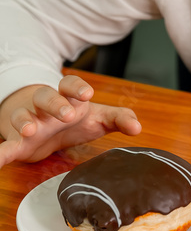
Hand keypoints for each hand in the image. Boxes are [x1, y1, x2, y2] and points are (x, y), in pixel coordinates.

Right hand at [0, 75, 141, 167]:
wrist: (42, 123)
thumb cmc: (73, 117)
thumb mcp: (98, 117)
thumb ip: (119, 119)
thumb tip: (138, 128)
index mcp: (67, 97)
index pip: (70, 84)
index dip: (78, 87)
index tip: (88, 94)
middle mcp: (45, 106)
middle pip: (45, 97)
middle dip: (54, 104)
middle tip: (66, 114)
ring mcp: (28, 121)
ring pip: (22, 115)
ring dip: (24, 120)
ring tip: (29, 130)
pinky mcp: (16, 142)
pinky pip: (5, 145)